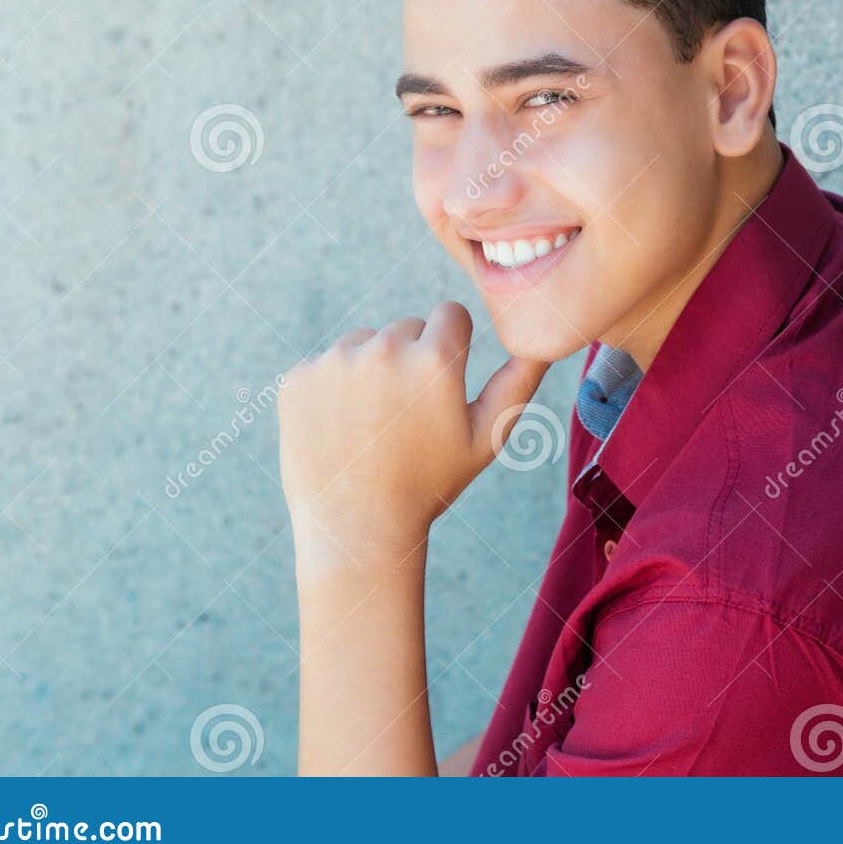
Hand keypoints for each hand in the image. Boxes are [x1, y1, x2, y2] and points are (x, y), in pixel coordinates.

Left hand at [276, 301, 549, 577]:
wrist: (355, 529)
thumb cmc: (430, 484)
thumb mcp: (487, 438)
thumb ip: (518, 382)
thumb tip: (545, 341)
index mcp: (434, 360)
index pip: (450, 314)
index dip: (454, 347)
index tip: (443, 385)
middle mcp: (383, 349)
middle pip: (407, 328)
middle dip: (412, 358)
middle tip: (407, 416)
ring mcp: (334, 362)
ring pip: (365, 343)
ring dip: (372, 369)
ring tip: (374, 425)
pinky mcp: (297, 378)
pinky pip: (325, 364)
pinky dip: (332, 389)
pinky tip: (340, 428)